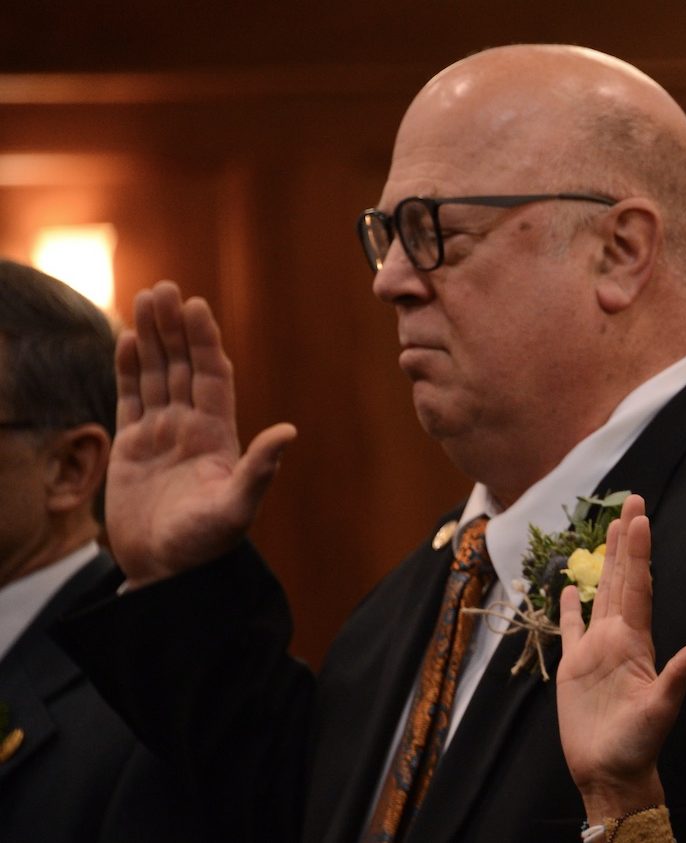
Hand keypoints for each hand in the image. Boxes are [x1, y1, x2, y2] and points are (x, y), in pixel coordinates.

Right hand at [108, 281, 296, 586]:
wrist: (168, 573)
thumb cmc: (206, 545)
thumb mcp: (237, 506)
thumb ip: (260, 468)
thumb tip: (289, 430)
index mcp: (218, 435)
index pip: (212, 376)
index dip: (205, 342)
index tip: (198, 308)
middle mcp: (191, 428)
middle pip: (183, 366)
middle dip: (176, 329)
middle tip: (166, 289)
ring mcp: (160, 435)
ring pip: (156, 375)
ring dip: (153, 339)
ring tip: (147, 299)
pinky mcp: (132, 448)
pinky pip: (130, 398)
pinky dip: (129, 369)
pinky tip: (128, 338)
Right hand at [556, 494, 685, 822]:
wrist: (611, 771)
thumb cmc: (639, 743)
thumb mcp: (663, 707)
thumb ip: (681, 672)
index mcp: (637, 641)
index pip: (639, 586)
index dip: (639, 551)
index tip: (641, 517)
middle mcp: (618, 638)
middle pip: (623, 579)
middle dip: (627, 541)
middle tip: (633, 501)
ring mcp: (596, 650)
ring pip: (601, 595)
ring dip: (604, 563)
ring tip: (608, 531)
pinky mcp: (575, 667)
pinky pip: (572, 629)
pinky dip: (570, 608)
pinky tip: (570, 588)